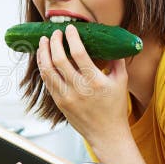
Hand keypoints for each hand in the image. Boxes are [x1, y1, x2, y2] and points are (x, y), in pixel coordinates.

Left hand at [37, 25, 130, 145]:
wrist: (106, 134)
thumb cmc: (115, 107)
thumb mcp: (121, 81)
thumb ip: (117, 61)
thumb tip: (114, 42)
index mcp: (95, 82)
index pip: (79, 54)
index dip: (72, 38)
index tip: (70, 28)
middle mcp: (78, 89)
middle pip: (59, 60)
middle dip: (54, 42)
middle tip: (55, 32)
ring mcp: (66, 97)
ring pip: (48, 71)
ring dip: (43, 53)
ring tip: (43, 41)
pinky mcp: (59, 103)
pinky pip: (47, 81)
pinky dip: (43, 67)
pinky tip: (43, 58)